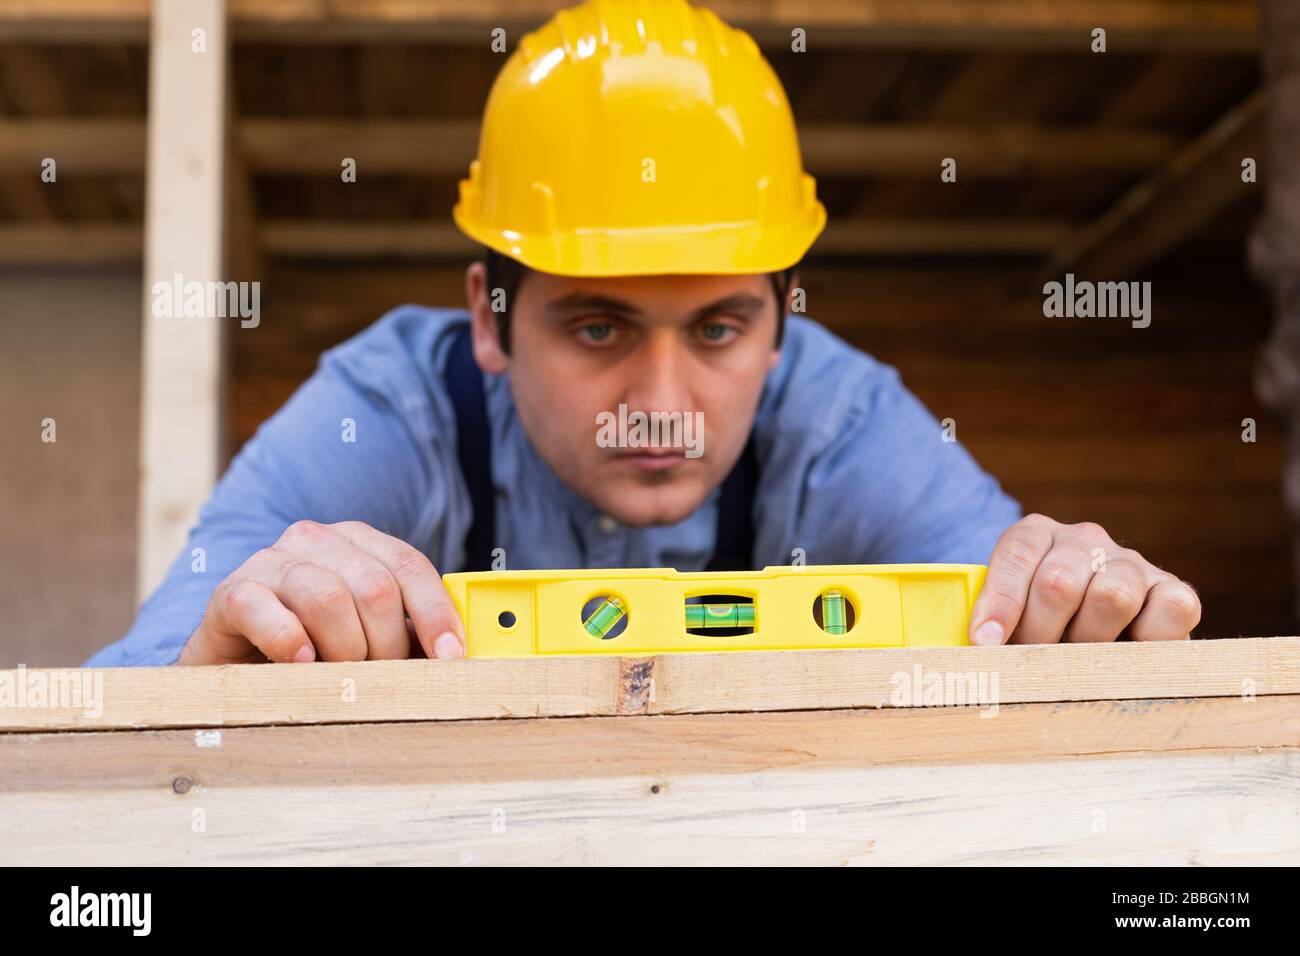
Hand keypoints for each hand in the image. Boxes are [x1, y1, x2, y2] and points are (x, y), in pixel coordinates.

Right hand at [179, 520, 465, 663]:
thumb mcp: (369, 638)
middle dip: (387, 644)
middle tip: (381, 682)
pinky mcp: (230, 592)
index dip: (434, 612)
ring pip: (327, 597)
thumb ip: (408, 636)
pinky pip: (264, 608)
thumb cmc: (315, 653)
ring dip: (343, 650)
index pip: (408, 565)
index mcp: (357, 542)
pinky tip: (299, 663)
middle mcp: (315, 540)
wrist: (236, 664)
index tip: (450, 656)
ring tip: (339, 679)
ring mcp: (269, 561)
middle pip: (374, 586)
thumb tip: (458, 656)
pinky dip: (287, 640)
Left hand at [968, 513, 1200, 644]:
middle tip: (1035, 664)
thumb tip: (980, 652)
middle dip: (1040, 635)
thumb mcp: (1008, 620)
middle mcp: (1084, 540)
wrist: (1100, 638)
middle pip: (1058, 582)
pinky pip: (1171, 608)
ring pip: (1111, 596)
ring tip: (1080, 662)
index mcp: (1036, 536)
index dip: (999, 602)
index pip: (1017, 553)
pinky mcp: (1173, 590)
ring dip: (1090, 641)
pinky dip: (1149, 639)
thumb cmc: (1041, 631)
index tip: (986, 644)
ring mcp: (1130, 563)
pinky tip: (1129, 653)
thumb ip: (992, 626)